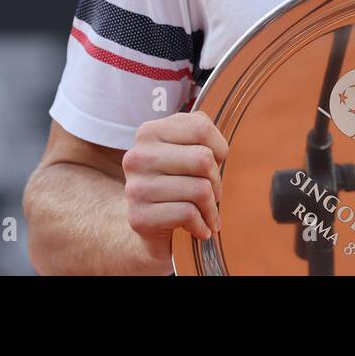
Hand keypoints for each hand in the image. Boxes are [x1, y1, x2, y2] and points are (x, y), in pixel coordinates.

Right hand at [122, 111, 228, 263]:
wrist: (148, 223)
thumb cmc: (175, 182)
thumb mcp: (185, 150)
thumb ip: (200, 135)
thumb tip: (219, 149)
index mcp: (149, 133)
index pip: (201, 127)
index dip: (219, 148)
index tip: (215, 163)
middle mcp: (137, 157)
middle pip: (203, 159)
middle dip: (216, 180)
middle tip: (213, 194)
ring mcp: (135, 188)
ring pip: (200, 189)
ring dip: (212, 208)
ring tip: (207, 213)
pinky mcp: (139, 217)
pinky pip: (188, 214)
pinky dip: (202, 225)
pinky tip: (199, 228)